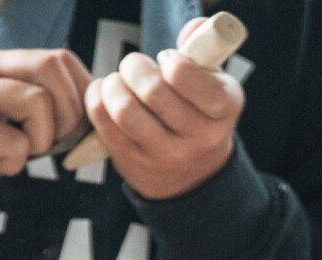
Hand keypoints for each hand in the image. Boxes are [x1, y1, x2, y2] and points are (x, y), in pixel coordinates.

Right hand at [0, 48, 88, 191]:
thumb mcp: (5, 117)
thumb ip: (41, 110)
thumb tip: (92, 126)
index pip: (60, 59)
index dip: (81, 95)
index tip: (72, 127)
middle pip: (53, 69)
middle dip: (68, 116)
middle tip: (50, 144)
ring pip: (37, 102)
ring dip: (41, 141)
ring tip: (17, 153)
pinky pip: (13, 142)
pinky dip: (13, 163)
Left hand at [83, 18, 243, 200]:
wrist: (193, 170)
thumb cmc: (197, 111)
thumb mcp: (212, 82)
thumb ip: (202, 48)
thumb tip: (195, 27)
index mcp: (224, 108)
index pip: (185, 77)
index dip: (170, 61)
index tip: (169, 61)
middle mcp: (201, 137)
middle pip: (152, 91)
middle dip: (134, 66)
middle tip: (136, 66)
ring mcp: (168, 154)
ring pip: (125, 109)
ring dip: (114, 84)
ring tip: (120, 81)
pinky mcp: (136, 161)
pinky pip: (104, 120)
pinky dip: (97, 97)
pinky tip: (107, 93)